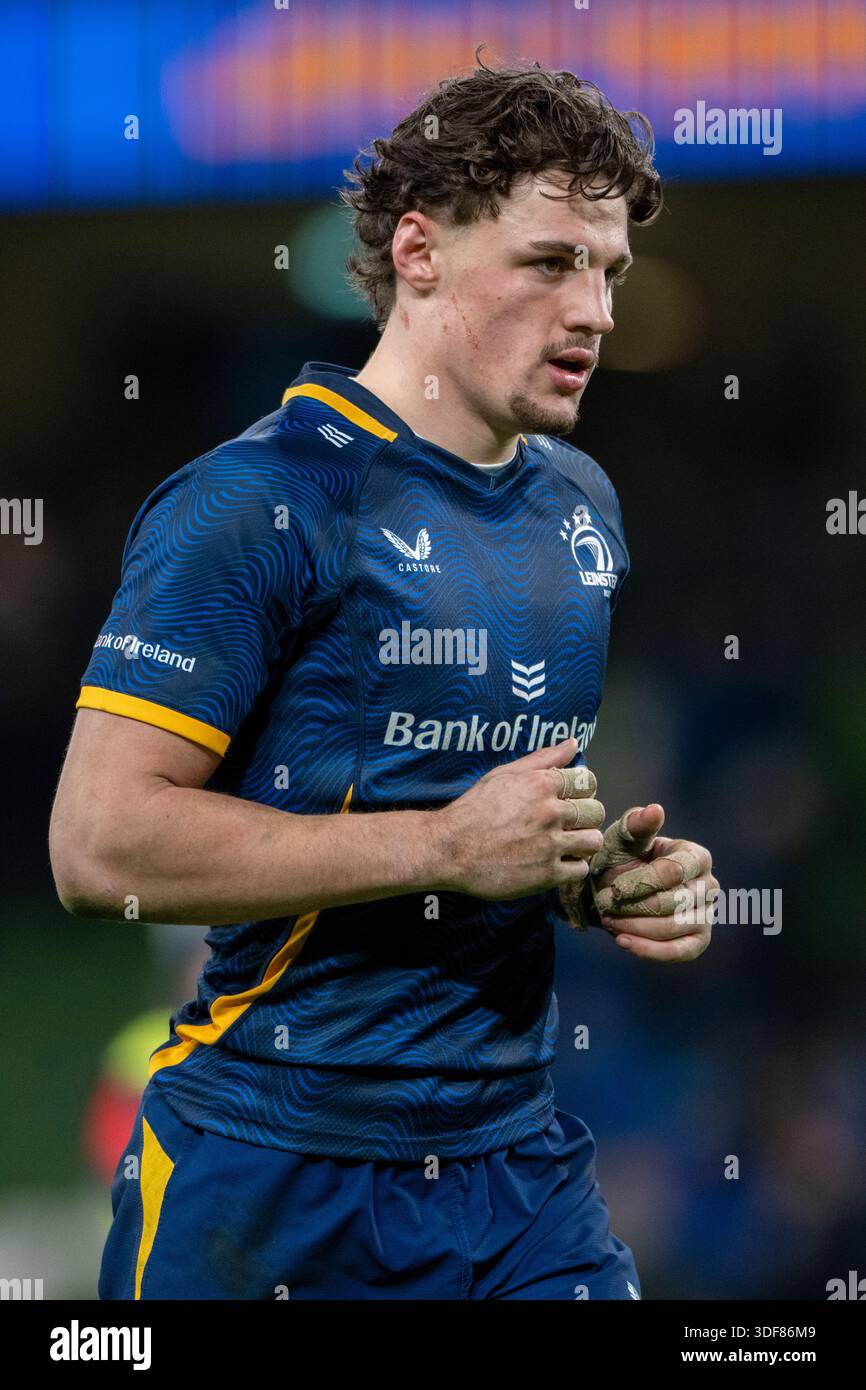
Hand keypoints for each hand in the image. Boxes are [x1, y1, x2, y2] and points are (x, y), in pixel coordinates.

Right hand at [438, 737, 604, 899]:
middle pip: (595, 811)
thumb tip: (572, 744)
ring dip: (583, 842)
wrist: (449, 849)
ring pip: (593, 840)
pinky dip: (573, 867)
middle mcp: (550, 813)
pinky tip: (558, 862)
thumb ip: (542, 759)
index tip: (568, 799)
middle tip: (566, 823)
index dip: (580, 791)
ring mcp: (550, 845)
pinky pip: (581, 869)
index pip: (587, 782)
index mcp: (541, 785)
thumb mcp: (504, 775)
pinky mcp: (547, 874)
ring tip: (566, 843)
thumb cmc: (473, 810)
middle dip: (584, 816)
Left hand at [562, 804, 717, 961]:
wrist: (611, 892)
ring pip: (673, 928)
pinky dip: (649, 950)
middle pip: (673, 902)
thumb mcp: (623, 840)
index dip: (641, 882)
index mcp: (696, 856)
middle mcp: (709, 885)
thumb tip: (655, 810)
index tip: (614, 888)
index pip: (673, 872)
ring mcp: (706, 915)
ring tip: (609, 920)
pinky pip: (679, 952)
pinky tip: (623, 942)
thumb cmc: (621, 860)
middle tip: (605, 904)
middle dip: (634, 906)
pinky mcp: (697, 941)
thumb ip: (636, 825)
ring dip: (636, 927)